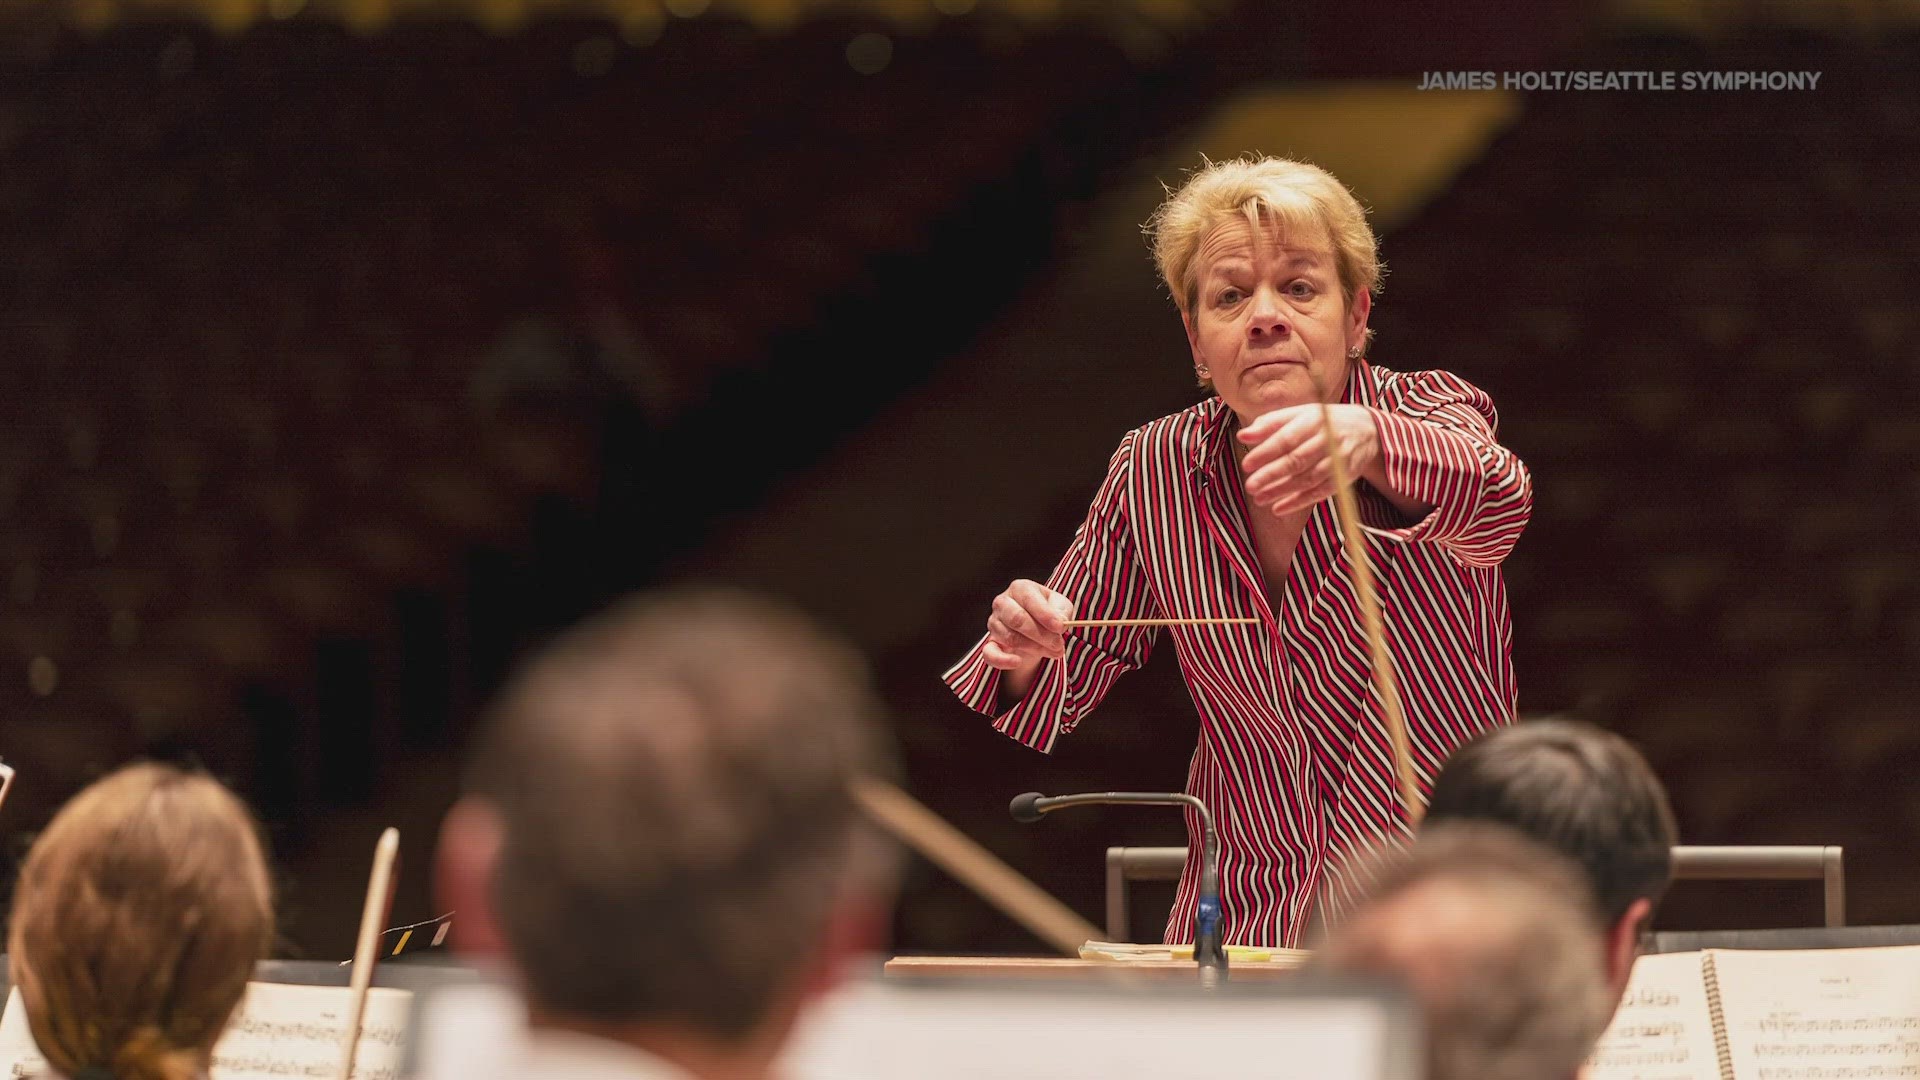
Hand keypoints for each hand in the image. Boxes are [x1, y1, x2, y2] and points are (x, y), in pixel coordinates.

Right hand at [982, 579, 1074, 670]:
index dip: (1045, 615)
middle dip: (1041, 635)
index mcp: (1020, 588)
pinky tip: (1018, 662)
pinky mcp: (990, 643)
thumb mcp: (1060, 607)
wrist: (1034, 629)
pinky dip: (1003, 660)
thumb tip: (1060, 622)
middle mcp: (1003, 602)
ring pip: (1010, 638)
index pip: (1029, 599)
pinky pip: (990, 654)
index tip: (1060, 628)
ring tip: (1053, 652)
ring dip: (1034, 648)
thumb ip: (1062, 612)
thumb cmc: (1047, 613)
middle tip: (1059, 644)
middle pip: (1017, 619)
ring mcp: (994, 623)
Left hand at [1237, 403, 1381, 516]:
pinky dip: (1299, 502)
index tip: (1246, 465)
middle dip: (1272, 474)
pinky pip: (1320, 492)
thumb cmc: (1322, 422)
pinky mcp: (1344, 477)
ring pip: (1308, 479)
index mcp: (1313, 420)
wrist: (1366, 429)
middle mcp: (1328, 439)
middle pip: (1298, 460)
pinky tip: (1278, 508)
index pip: (1287, 438)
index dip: (1266, 452)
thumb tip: (1242, 436)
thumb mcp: (1298, 414)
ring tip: (1259, 499)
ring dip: (1282, 491)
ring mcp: (1338, 459)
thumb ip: (1269, 424)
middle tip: (1250, 486)